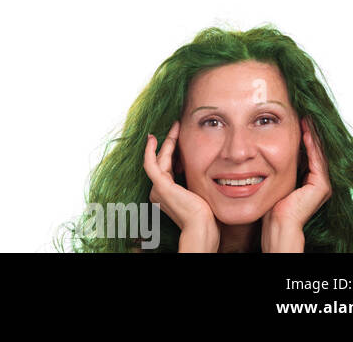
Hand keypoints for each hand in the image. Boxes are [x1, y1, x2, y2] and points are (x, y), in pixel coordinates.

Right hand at [144, 122, 217, 251]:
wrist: (201, 226)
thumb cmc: (203, 215)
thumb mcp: (197, 193)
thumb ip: (191, 181)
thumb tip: (198, 168)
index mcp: (165, 194)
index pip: (167, 167)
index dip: (171, 152)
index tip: (176, 139)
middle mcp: (157, 191)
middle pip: (162, 161)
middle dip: (169, 142)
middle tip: (176, 126)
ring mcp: (157, 189)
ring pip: (159, 160)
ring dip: (166, 142)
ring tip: (174, 127)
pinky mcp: (160, 185)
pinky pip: (150, 164)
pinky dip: (150, 150)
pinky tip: (153, 139)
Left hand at [261, 119, 330, 251]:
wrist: (276, 223)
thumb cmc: (271, 204)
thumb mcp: (275, 177)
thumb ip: (277, 164)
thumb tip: (266, 148)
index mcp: (310, 179)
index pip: (309, 151)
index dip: (305, 135)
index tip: (297, 118)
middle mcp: (319, 180)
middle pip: (316, 150)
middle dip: (310, 132)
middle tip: (303, 113)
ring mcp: (323, 184)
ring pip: (319, 152)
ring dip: (313, 135)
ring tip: (307, 118)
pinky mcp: (321, 187)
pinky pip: (317, 160)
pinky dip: (312, 145)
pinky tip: (307, 132)